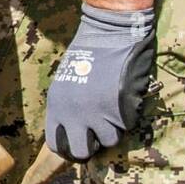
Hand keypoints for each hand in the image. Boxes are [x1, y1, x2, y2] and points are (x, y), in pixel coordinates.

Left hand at [45, 5, 155, 161]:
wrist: (110, 32)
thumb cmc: (88, 52)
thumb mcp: (66, 81)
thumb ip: (67, 107)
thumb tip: (74, 130)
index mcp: (57, 106)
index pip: (56, 144)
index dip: (69, 146)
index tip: (79, 141)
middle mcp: (74, 115)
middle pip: (81, 152)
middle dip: (92, 146)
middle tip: (99, 134)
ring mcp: (98, 114)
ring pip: (108, 141)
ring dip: (113, 129)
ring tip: (114, 110)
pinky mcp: (121, 109)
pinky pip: (126, 125)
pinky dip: (127, 116)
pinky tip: (125, 98)